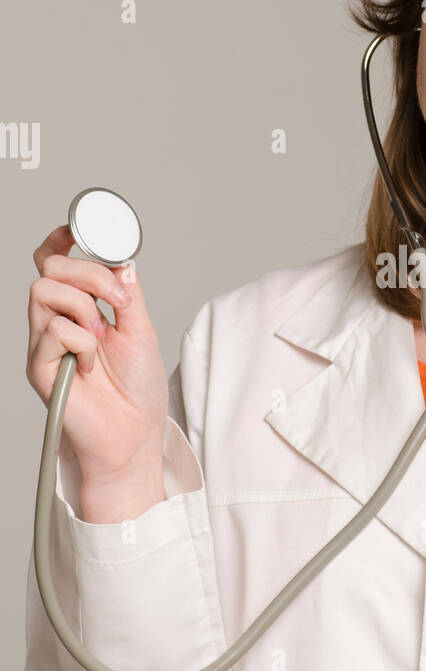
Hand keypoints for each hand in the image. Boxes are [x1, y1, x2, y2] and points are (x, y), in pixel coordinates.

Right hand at [27, 224, 168, 478]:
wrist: (134, 437)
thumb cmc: (137, 392)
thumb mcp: (142, 331)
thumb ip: (129, 294)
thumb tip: (122, 261)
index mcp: (79, 310)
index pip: (55, 264)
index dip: (60, 242)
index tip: (76, 233)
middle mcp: (56, 322)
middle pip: (49, 268)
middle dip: (89, 274)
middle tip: (117, 304)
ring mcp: (44, 344)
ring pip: (44, 290)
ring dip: (85, 307)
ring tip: (103, 335)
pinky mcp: (38, 367)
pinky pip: (52, 330)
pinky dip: (81, 342)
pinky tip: (89, 366)